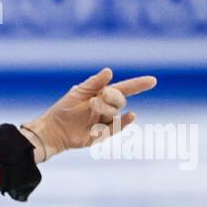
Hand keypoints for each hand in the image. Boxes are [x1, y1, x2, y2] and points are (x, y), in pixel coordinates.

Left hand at [23, 67, 156, 160]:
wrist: (53, 129)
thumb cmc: (64, 108)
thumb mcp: (78, 92)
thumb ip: (94, 83)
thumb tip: (109, 71)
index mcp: (103, 96)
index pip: (125, 89)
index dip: (138, 84)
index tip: (153, 80)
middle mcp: (107, 108)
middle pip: (120, 100)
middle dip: (111, 97)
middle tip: (94, 97)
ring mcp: (105, 122)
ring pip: (115, 113)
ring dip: (105, 108)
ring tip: (91, 106)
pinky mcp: (102, 135)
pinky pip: (116, 128)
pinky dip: (123, 122)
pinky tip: (132, 114)